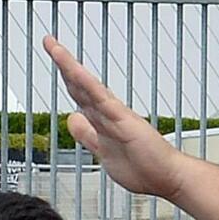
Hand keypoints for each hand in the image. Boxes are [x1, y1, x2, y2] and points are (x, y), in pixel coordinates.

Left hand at [45, 37, 185, 199]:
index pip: (78, 93)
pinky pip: (99, 98)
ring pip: (86, 86)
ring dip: (69, 66)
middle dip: (62, 63)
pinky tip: (73, 70)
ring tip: (55, 47)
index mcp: (102, 121)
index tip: (55, 57)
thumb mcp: (103, 152)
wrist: (168, 177)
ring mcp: (115, 115)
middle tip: (50, 41)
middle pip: (79, 84)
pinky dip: (85, 83)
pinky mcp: (122, 120)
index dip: (64, 76)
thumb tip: (73, 118)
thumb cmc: (144, 169)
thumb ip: (87, 134)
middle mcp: (107, 113)